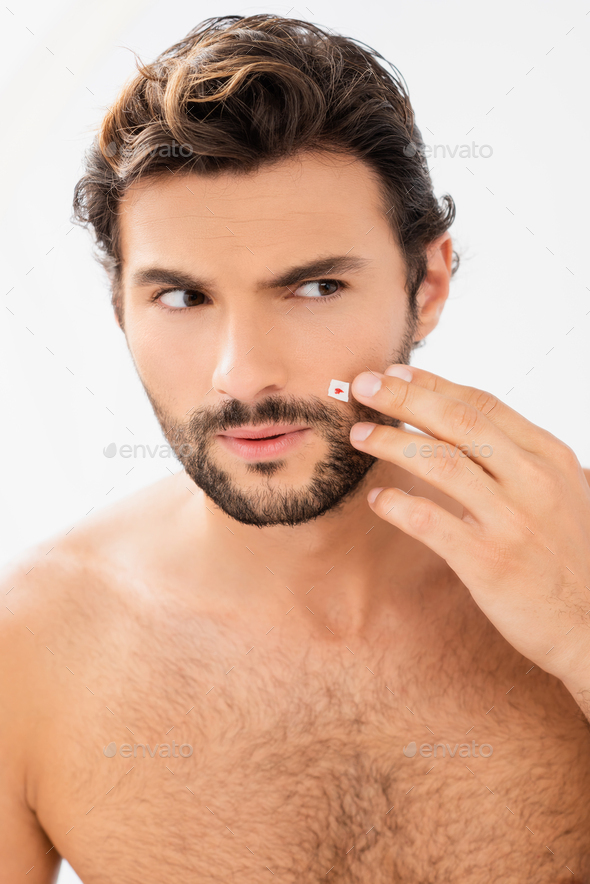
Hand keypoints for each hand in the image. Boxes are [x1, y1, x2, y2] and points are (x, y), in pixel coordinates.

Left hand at [349, 364, 589, 690]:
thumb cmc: (564, 554)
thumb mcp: (557, 492)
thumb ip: (515, 458)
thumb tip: (455, 421)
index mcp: (548, 456)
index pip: (482, 404)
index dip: (432, 385)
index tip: (394, 374)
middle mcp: (533, 480)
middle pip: (457, 421)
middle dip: (403, 398)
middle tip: (362, 386)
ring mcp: (511, 519)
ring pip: (438, 463)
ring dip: (390, 443)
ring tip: (359, 437)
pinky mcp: (488, 560)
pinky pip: (428, 521)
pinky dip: (396, 505)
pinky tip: (376, 501)